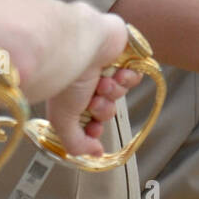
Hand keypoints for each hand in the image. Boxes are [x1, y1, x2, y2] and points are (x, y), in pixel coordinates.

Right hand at [42, 11, 138, 156]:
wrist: (81, 44)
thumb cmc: (67, 75)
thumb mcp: (63, 118)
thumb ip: (75, 142)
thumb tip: (94, 154)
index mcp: (70, 95)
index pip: (88, 120)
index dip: (93, 129)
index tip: (93, 131)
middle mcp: (86, 82)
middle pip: (106, 108)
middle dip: (103, 108)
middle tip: (95, 100)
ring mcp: (105, 68)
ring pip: (120, 93)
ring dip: (113, 92)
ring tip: (102, 82)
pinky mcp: (123, 56)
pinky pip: (134, 76)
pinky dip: (127, 78)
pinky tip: (116, 72)